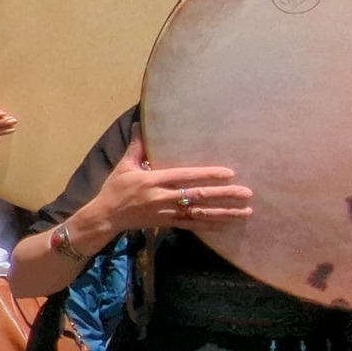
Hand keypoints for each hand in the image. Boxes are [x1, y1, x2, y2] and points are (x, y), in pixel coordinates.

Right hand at [88, 132, 251, 233]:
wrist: (105, 216)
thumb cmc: (115, 189)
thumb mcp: (124, 166)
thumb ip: (137, 147)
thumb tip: (139, 124)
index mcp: (153, 181)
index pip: (185, 177)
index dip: (207, 175)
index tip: (229, 173)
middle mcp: (161, 197)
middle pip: (197, 196)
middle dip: (224, 195)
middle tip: (247, 193)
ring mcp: (165, 213)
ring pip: (199, 213)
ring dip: (223, 213)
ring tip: (245, 212)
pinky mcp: (166, 224)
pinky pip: (192, 226)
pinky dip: (211, 225)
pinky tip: (228, 225)